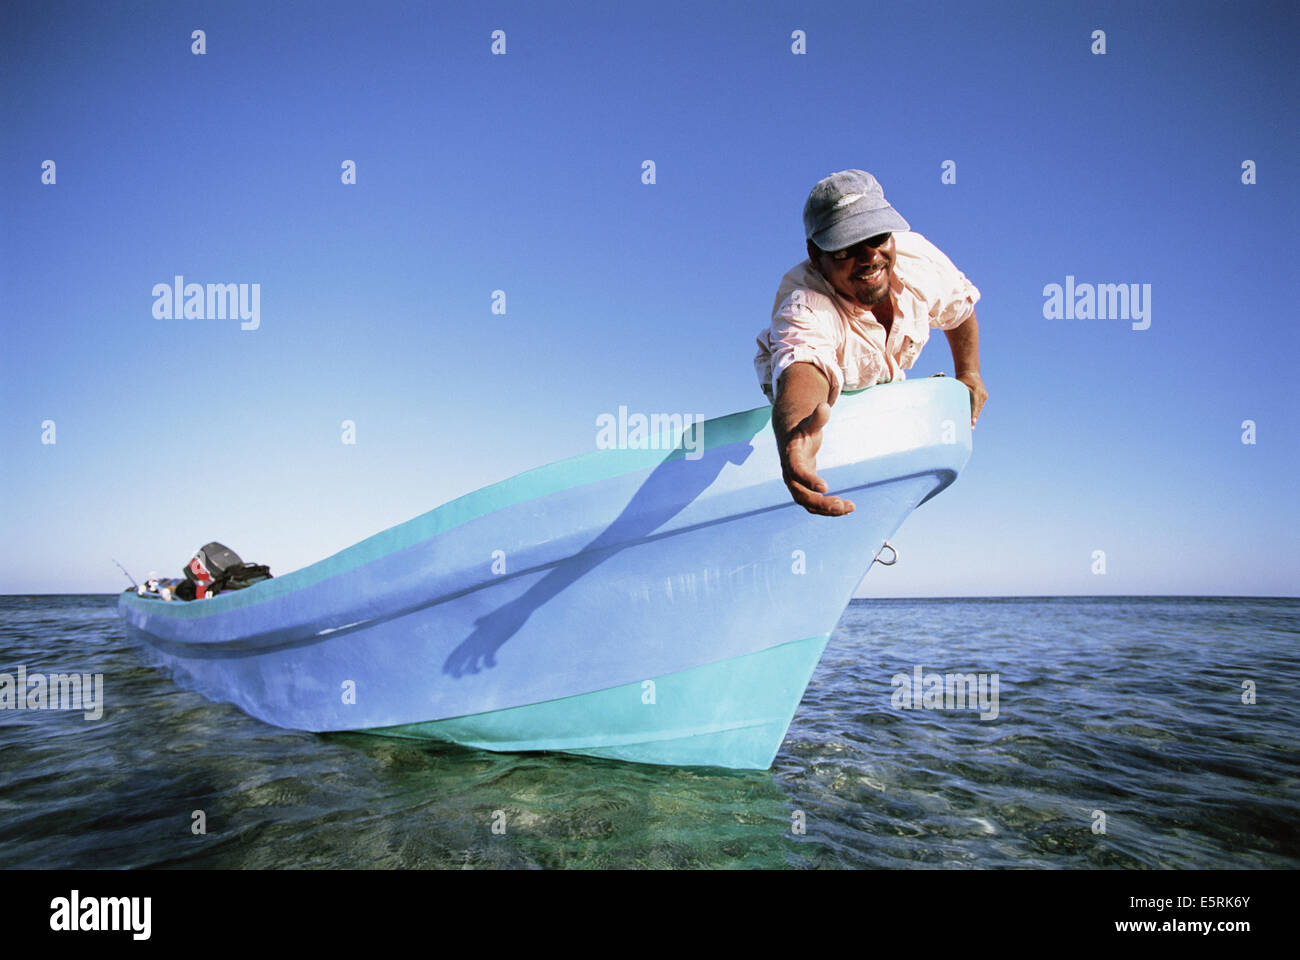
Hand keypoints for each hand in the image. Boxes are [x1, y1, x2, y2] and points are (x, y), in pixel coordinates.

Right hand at [778, 401, 855, 515]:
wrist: (790, 437)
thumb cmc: (802, 429)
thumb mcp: (809, 422)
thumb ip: (817, 418)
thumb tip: (825, 405)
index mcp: (790, 458)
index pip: (796, 472)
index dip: (809, 480)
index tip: (825, 487)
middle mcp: (790, 475)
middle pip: (801, 495)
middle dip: (820, 503)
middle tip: (841, 505)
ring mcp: (797, 484)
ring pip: (809, 504)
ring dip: (828, 509)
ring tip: (851, 507)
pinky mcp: (805, 489)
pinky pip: (815, 504)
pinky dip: (829, 508)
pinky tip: (847, 507)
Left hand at [956, 371, 986, 427]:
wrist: (970, 372)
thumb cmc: (961, 379)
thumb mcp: (958, 386)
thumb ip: (956, 395)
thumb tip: (949, 406)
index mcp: (975, 391)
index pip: (974, 406)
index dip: (973, 415)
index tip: (972, 423)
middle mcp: (981, 394)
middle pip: (977, 409)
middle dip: (974, 418)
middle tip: (971, 427)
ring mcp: (984, 395)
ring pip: (979, 408)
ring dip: (975, 416)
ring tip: (971, 425)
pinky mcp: (984, 396)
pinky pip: (980, 405)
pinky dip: (976, 411)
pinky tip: (973, 418)